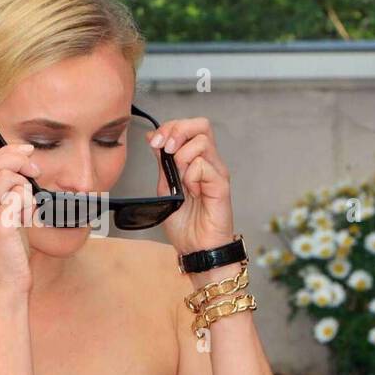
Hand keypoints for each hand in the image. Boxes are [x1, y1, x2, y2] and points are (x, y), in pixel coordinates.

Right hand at [0, 143, 42, 296]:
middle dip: (20, 160)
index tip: (26, 152)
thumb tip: (19, 167)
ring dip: (26, 191)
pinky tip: (26, 221)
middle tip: (36, 170)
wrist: (2, 289)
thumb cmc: (4, 256)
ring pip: (10, 178)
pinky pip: (19, 196)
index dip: (8, 153)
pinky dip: (29, 205)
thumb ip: (1, 195)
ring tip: (25, 212)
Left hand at [146, 117, 235, 255]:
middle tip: (165, 149)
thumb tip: (153, 138)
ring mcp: (217, 173)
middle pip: (201, 125)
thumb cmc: (185, 225)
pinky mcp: (221, 186)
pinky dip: (191, 174)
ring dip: (182, 155)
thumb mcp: (165, 188)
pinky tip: (191, 191)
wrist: (196, 249)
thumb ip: (162, 163)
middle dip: (177, 131)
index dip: (170, 127)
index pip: (189, 126)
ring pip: (202, 141)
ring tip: (179, 178)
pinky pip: (204, 165)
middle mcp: (209, 162)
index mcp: (196, 160)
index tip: (154, 142)